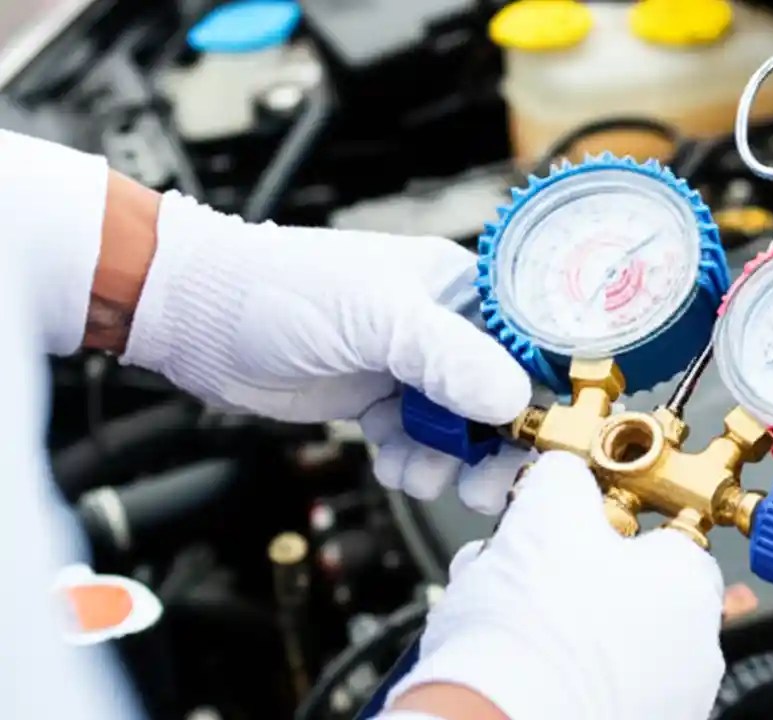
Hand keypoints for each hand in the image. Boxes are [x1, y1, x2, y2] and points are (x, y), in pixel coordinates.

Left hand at [118, 193, 532, 509]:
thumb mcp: (374, 318)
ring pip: (461, 431)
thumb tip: (514, 398)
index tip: (536, 437)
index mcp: (457, 288)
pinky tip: (386, 457)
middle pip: (501, 398)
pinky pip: (420, 444)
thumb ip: (450, 357)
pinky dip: (410, 462)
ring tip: (414, 465)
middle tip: (484, 483)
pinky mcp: (381, 400)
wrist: (198, 320)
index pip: (526, 345)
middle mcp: (444, 328)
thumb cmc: (279, 290)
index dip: (537, 393)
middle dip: (492, 446)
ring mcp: (412, 367)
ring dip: (444, 461)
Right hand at [386, 451, 726, 719]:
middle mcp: (696, 651)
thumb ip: (566, 478)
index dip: (610, 522)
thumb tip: (566, 472)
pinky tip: (518, 663)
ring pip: (611, 640)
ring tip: (509, 620)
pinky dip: (564, 673)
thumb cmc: (528, 634)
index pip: (667, 533)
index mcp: (691, 586)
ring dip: (567, 623)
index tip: (576, 523)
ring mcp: (668, 702)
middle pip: (634, 589)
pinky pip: (599, 686)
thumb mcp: (544, 515)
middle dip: (578, 575)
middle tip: (527, 573)